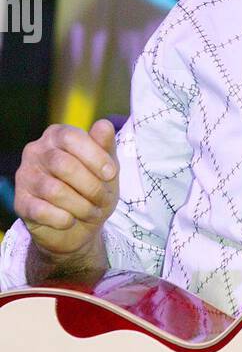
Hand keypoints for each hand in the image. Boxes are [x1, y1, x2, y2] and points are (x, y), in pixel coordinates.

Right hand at [14, 119, 119, 258]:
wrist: (78, 227)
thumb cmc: (92, 189)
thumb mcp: (106, 168)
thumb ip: (106, 146)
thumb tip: (103, 125)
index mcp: (56, 136)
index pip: (71, 137)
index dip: (95, 156)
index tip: (111, 174)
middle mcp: (35, 152)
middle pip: (63, 165)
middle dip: (91, 186)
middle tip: (103, 199)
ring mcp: (24, 176)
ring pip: (54, 190)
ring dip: (81, 206)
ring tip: (92, 212)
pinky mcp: (20, 202)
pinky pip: (42, 211)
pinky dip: (64, 219)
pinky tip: (70, 220)